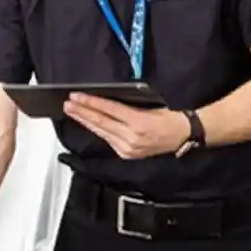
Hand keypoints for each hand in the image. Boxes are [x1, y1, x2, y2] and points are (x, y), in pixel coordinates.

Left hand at [63, 93, 188, 159]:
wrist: (182, 136)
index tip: (76, 96)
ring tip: (72, 112)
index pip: (109, 110)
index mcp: (139, 122)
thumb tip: (105, 101)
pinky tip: (87, 123)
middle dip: (82, 112)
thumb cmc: (169, 117)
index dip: (91, 103)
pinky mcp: (127, 154)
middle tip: (68, 104)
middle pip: (101, 123)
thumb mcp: (150, 105)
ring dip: (85, 121)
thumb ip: (128, 106)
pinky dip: (96, 131)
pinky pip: (107, 140)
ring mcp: (128, 148)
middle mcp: (132, 137)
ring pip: (101, 133)